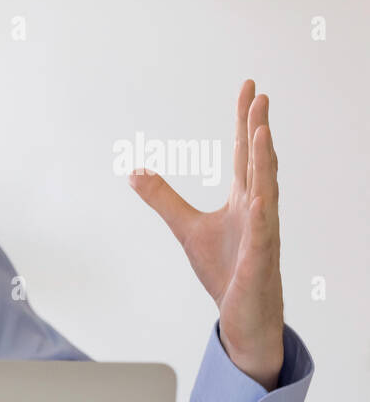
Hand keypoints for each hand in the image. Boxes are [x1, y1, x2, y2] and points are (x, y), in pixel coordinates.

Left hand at [128, 80, 284, 390]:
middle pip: (259, 163)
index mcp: (243, 199)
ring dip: (265, 162)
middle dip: (259, 130)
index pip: (245, 153)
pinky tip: (259, 198)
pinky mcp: (260, 260)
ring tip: (262, 131)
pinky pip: (263, 236)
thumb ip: (163, 199)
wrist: (242, 313)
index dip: (245, 121)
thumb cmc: (225, 269)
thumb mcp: (185, 228)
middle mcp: (258, 209)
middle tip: (260, 97)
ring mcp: (263, 234)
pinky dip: (262, 216)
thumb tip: (134, 172)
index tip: (249, 88)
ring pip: (267, 191)